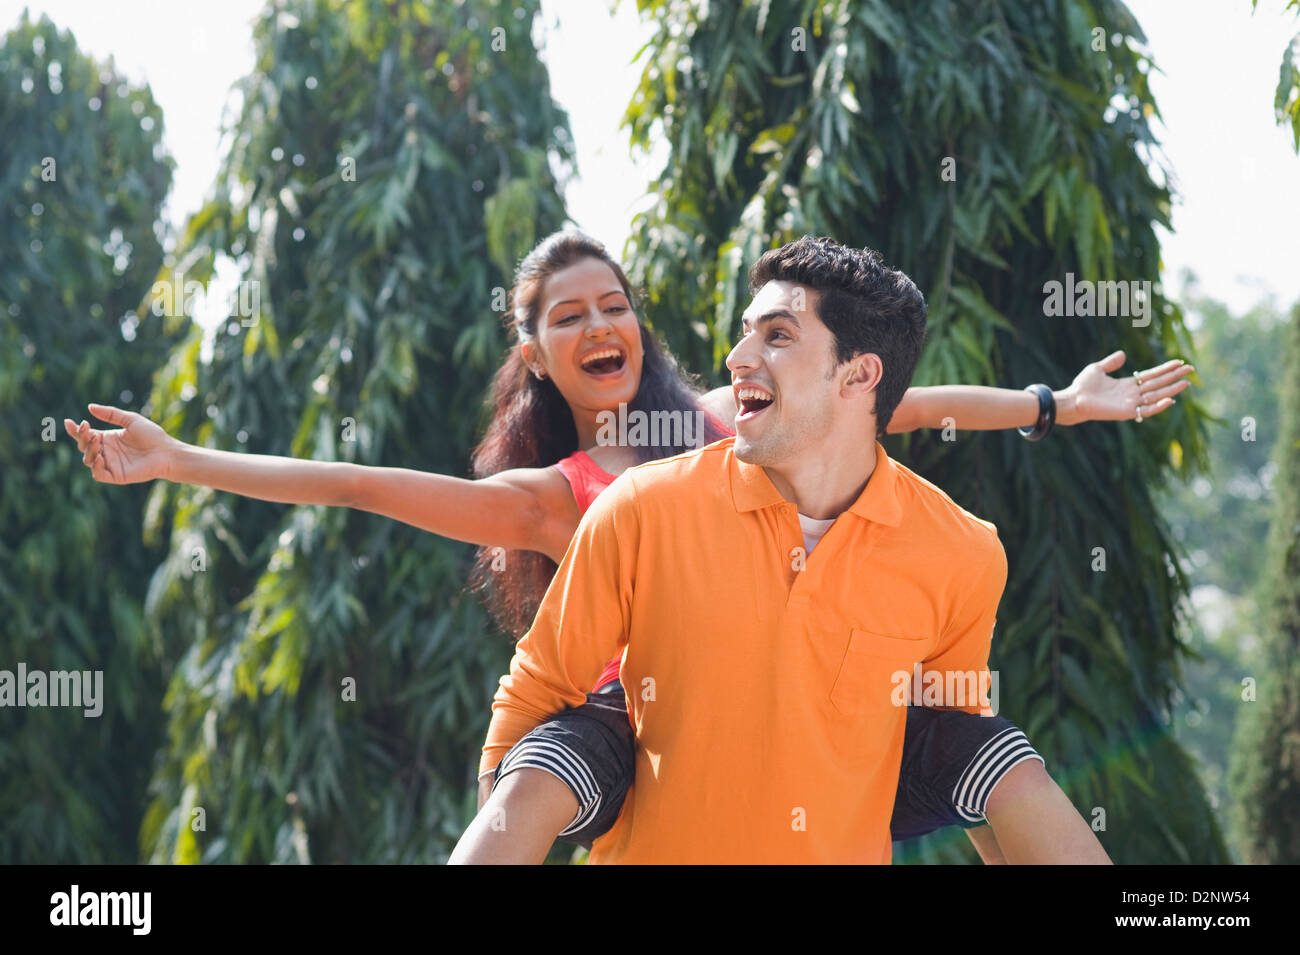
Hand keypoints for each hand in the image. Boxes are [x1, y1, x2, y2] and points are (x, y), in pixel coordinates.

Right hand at [63, 404, 176, 483]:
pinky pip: (98, 474)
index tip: (68, 422)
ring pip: (88, 460)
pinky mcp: (116, 475)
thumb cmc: (152, 435)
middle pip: (83, 446)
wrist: (167, 451)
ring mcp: (110, 464)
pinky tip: (100, 457)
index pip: (85, 435)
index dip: (75, 430)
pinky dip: (95, 467)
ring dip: (89, 450)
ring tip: (97, 441)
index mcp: (107, 438)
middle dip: (82, 437)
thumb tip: (90, 407)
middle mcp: (106, 451)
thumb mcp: (130, 420)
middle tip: (88, 429)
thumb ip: (111, 414)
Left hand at [1054, 351, 1192, 425]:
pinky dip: (1159, 406)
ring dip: (1172, 390)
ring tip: (1186, 382)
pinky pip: (1147, 410)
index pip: (1151, 376)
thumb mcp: (1097, 369)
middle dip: (1174, 377)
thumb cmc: (1082, 386)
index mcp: (1127, 384)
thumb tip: (1123, 354)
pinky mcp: (1127, 412)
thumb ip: (1111, 362)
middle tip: (1191, 369)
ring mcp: (1131, 403)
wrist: (1073, 399)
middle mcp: (1132, 394)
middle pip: (1158, 384)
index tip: (1179, 362)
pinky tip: (1171, 400)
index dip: (1165, 369)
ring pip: (1156, 395)